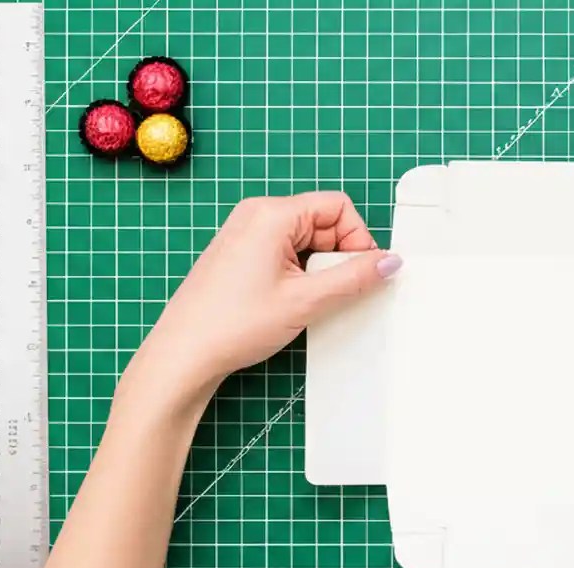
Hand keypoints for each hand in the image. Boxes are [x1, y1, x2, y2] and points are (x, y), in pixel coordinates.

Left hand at [131, 192, 401, 401]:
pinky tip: (290, 301)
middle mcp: (257, 215)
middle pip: (323, 221)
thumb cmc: (232, 324)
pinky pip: (286, 252)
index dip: (357, 239)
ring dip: (318, 268)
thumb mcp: (306, 300)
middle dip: (337, 256)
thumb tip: (390, 261)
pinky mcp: (241, 255)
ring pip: (306, 239)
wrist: (184, 353)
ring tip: (305, 300)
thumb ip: (354, 277)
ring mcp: (246, 234)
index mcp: (272, 214)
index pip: (338, 207)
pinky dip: (299, 274)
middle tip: (329, 292)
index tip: (360, 272)